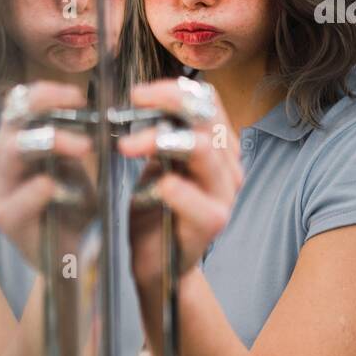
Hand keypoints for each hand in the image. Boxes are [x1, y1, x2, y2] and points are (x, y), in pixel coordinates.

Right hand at [0, 82, 96, 268]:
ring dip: (50, 141)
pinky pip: (20, 198)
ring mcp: (0, 191)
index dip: (44, 93)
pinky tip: (62, 188)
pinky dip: (43, 189)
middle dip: (46, 108)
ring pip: (12, 152)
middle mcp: (2, 163)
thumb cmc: (70, 208)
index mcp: (16, 146)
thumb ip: (80, 143)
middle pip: (12, 120)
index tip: (77, 95)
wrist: (67, 256)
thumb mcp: (78, 169)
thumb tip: (101, 114)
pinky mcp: (7, 218)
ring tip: (83, 147)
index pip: (18, 106)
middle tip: (81, 109)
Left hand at [117, 78, 242, 287]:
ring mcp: (224, 195)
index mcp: (217, 148)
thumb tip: (142, 101)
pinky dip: (172, 187)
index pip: (208, 102)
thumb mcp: (157, 163)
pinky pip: (196, 196)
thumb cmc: (156, 212)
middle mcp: (228, 167)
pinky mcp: (213, 222)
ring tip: (128, 146)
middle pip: (207, 118)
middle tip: (131, 106)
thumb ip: (161, 134)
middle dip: (167, 105)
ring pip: (203, 149)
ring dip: (160, 139)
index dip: (175, 90)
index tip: (139, 94)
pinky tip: (152, 188)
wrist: (158, 264)